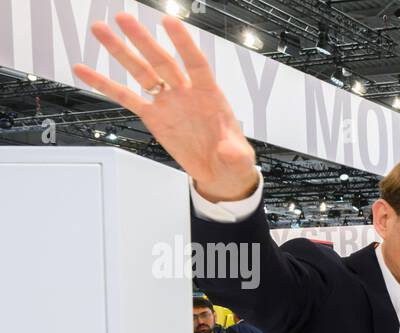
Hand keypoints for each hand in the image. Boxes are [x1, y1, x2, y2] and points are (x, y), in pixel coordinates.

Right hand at [73, 13, 258, 201]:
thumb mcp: (239, 159)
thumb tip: (230, 152)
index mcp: (210, 96)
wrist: (219, 172)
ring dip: (121, 52)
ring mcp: (167, 102)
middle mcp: (185, 93)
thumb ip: (235, 154)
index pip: (196, 65)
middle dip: (143, 41)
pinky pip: (126, 98)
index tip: (169, 22)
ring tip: (101, 30)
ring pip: (141, 72)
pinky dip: (105, 84)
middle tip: (124, 18)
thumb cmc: (232, 160)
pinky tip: (85, 70)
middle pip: (162, 62)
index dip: (183, 44)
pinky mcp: (153, 116)